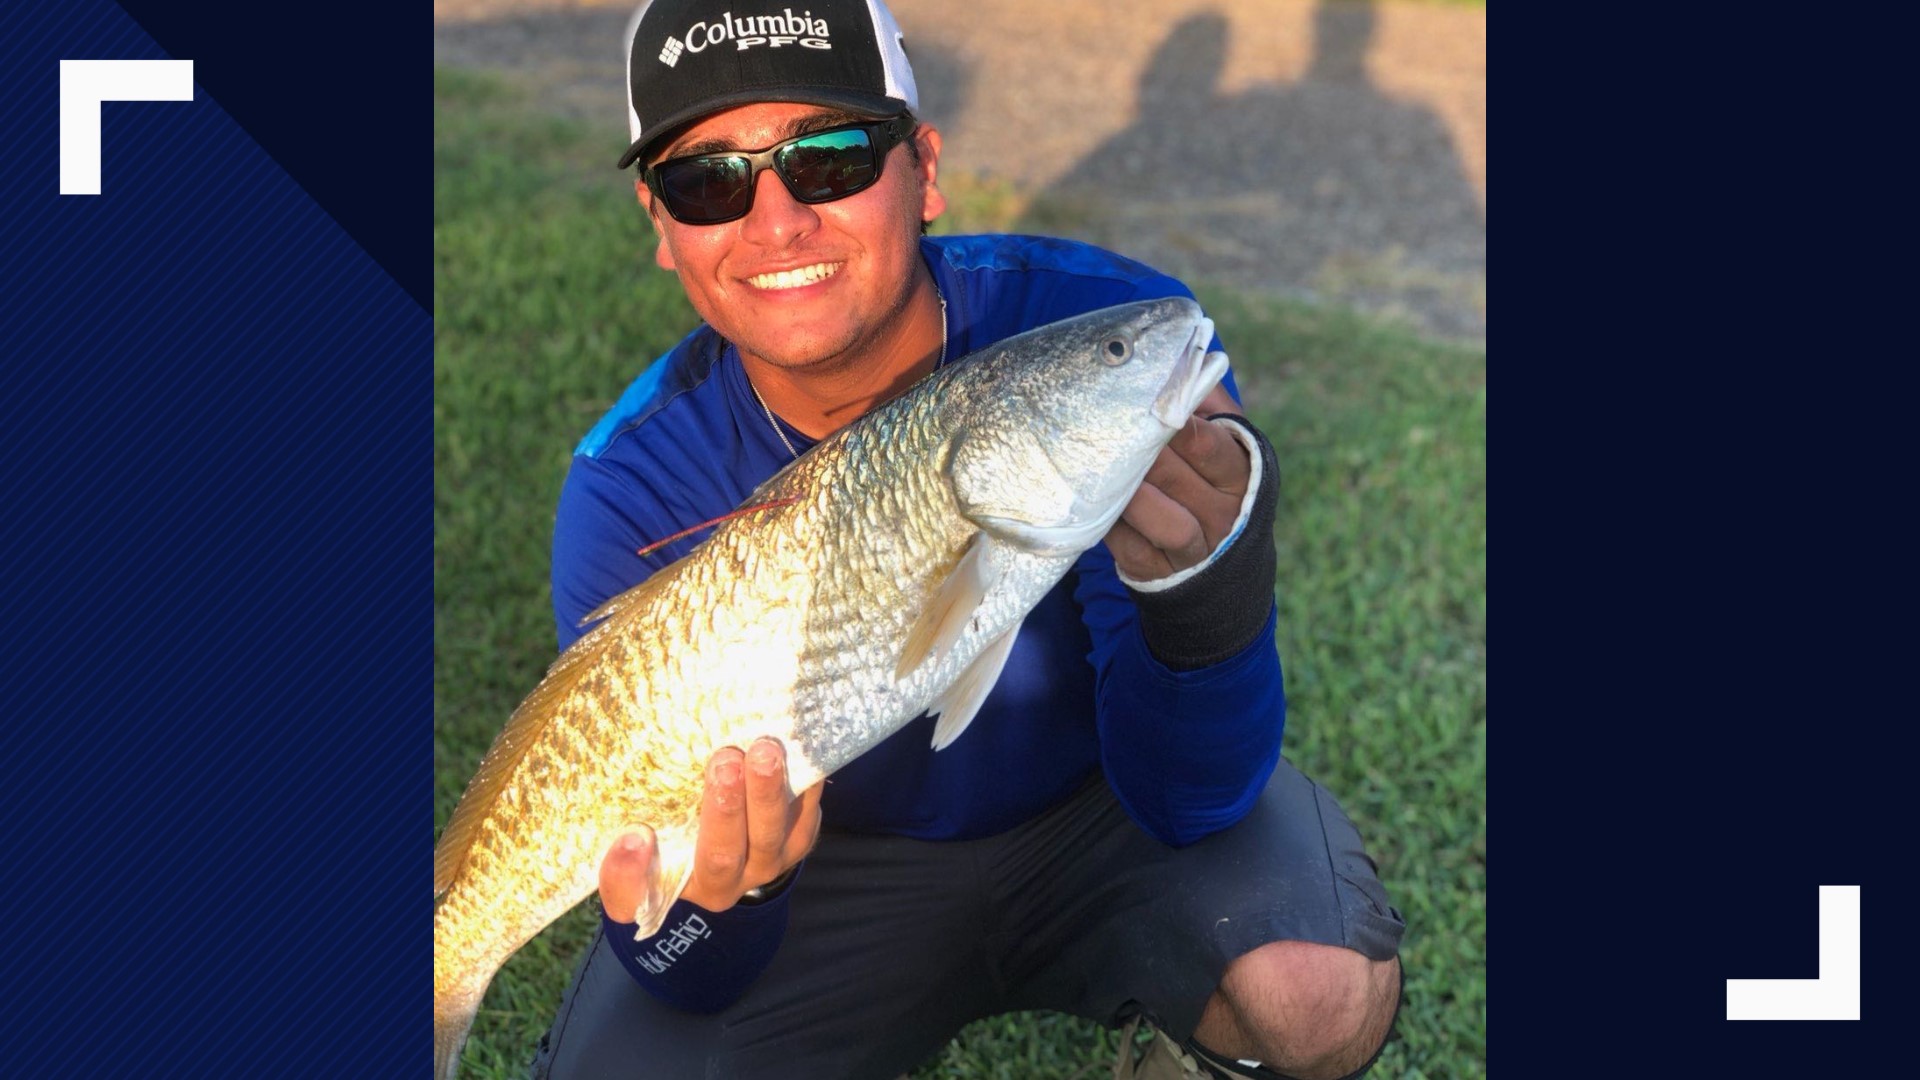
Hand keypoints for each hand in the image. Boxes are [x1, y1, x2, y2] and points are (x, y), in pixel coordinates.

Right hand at [599, 737, 823, 922]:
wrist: (737, 842)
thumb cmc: (675, 833)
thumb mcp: (642, 836)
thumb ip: (626, 837)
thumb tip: (626, 826)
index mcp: (665, 884)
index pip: (633, 897)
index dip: (628, 873)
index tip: (632, 835)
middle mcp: (717, 884)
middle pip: (720, 858)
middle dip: (723, 810)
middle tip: (723, 761)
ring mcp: (763, 866)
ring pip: (769, 838)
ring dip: (768, 793)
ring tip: (765, 750)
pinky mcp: (796, 843)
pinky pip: (805, 818)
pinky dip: (805, 784)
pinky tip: (799, 750)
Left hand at [1106, 383, 1250, 580]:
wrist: (1219, 561)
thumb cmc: (1214, 483)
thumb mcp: (1226, 443)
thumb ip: (1209, 402)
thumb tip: (1180, 357)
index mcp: (1241, 474)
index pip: (1209, 444)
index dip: (1176, 424)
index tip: (1146, 404)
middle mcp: (1223, 514)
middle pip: (1175, 476)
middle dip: (1140, 450)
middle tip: (1106, 427)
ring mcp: (1192, 549)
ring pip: (1161, 520)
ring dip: (1129, 492)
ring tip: (1100, 467)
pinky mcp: (1157, 571)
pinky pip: (1128, 547)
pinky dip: (1109, 524)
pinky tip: (1091, 501)